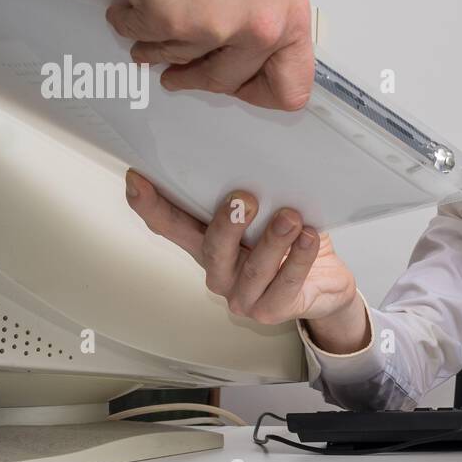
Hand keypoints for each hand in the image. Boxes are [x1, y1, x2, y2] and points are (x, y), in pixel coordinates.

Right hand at [107, 0, 313, 110]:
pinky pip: (138, 33)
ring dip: (155, 46)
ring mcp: (212, 30)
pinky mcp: (166, 20)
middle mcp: (257, 30)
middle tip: (179, 74)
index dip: (260, 93)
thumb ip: (256, 4)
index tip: (240, 88)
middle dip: (194, 77)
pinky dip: (127, 17)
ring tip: (148, 25)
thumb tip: (237, 32)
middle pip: (225, 81)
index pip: (290, 87)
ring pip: (174, 58)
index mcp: (288, 15)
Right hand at [124, 170, 365, 342]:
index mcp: (208, 243)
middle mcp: (219, 271)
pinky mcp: (271, 310)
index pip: (171, 225)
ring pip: (253, 269)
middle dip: (227, 224)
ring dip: (272, 240)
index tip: (137, 179)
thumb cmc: (289, 245)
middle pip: (211, 249)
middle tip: (244, 199)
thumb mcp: (268, 214)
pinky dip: (299, 259)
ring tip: (290, 218)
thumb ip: (255, 193)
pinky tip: (309, 238)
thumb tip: (254, 151)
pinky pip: (286, 284)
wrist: (324, 286)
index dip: (151, 206)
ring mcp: (242, 295)